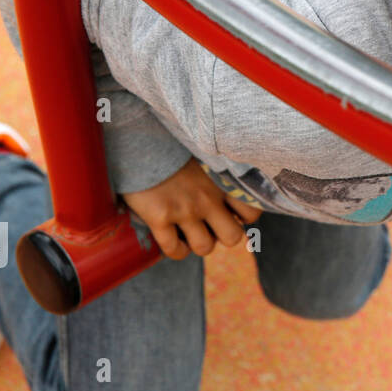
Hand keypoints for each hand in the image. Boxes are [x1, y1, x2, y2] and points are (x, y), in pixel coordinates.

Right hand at [121, 156, 262, 259]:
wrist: (139, 140)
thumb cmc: (172, 146)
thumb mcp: (205, 156)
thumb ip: (217, 174)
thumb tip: (225, 194)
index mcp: (221, 182)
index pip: (252, 213)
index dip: (243, 219)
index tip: (231, 213)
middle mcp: (207, 199)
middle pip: (233, 237)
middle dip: (224, 236)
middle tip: (211, 227)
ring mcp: (184, 210)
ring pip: (205, 248)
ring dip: (198, 244)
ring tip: (190, 233)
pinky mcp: (159, 218)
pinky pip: (174, 249)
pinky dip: (176, 250)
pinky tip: (173, 239)